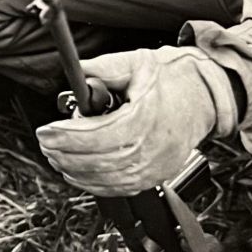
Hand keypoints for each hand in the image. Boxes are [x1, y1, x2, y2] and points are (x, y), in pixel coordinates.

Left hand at [35, 47, 223, 196]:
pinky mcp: (158, 175)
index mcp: (146, 118)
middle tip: (46, 145)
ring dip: (77, 172)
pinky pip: (122, 189)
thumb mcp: (136, 62)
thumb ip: (103, 68)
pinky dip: (96, 185)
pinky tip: (78, 175)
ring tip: (56, 158)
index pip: (99, 135)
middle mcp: (153, 147)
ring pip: (109, 180)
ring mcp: (157, 166)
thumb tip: (77, 73)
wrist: (205, 96)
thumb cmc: (173, 79)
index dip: (67, 136)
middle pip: (100, 161)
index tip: (46, 132)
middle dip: (66, 155)